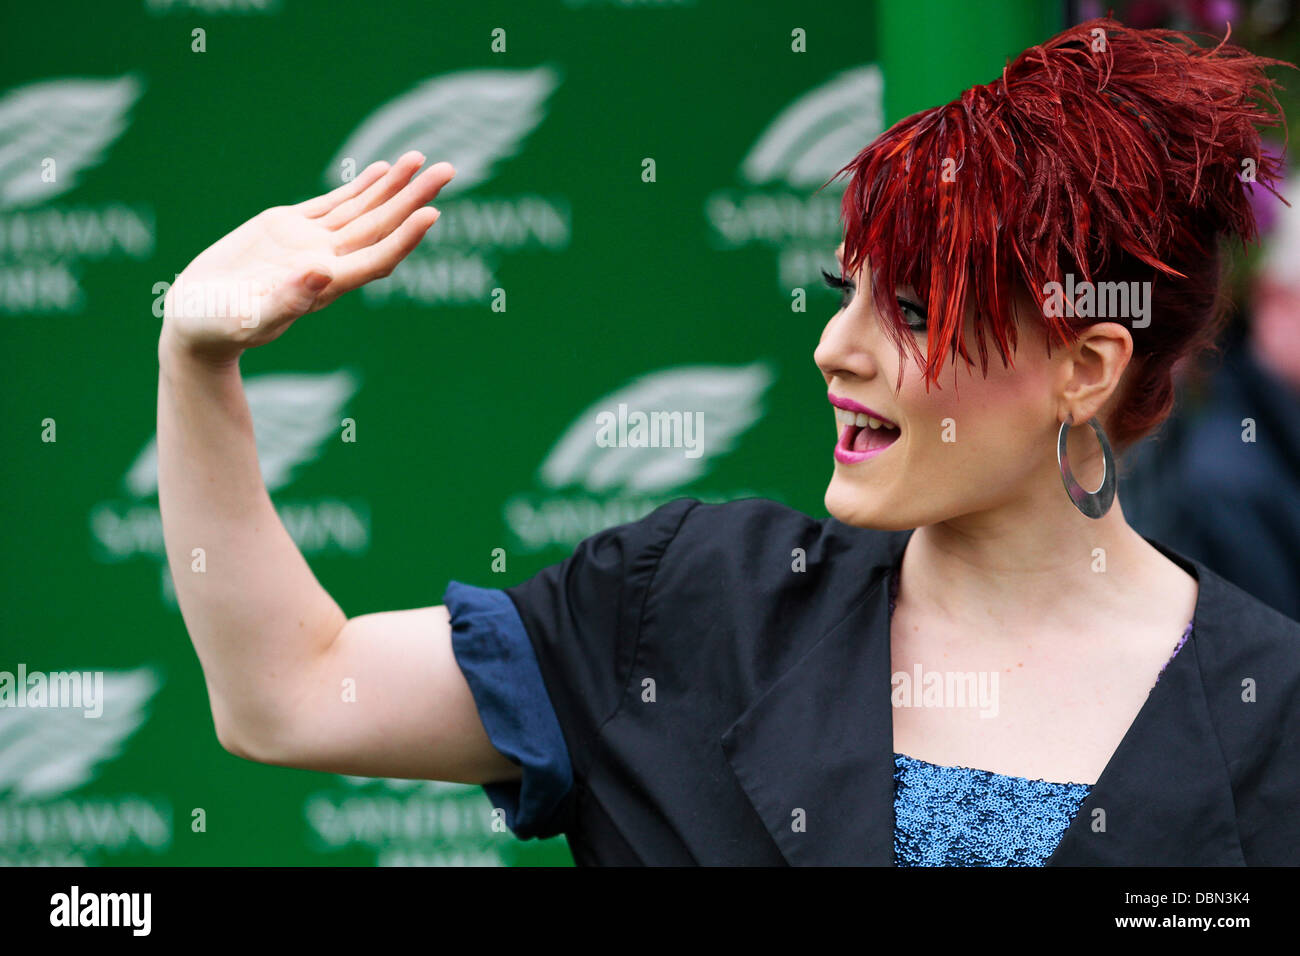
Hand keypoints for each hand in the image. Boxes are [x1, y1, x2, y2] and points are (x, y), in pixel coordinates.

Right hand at [160, 151, 452, 363]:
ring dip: (393, 187)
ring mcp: (310, 243)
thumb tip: (322, 270)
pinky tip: (384, 172)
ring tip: (421, 159)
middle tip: (448, 170)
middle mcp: (326, 262)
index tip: (432, 213)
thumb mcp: (250, 316)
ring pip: (362, 210)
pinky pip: (334, 203)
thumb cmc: (219, 327)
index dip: (405, 237)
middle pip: (381, 227)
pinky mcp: (288, 228)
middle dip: (413, 198)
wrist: (196, 320)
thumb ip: (287, 298)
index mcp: (325, 285)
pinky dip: (360, 188)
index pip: (377, 258)